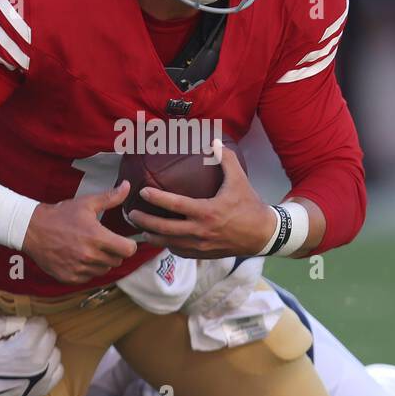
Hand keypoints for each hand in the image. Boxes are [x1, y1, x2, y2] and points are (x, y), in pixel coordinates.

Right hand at [0, 315, 62, 395]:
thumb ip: (3, 321)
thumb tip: (22, 320)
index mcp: (25, 347)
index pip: (41, 322)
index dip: (29, 322)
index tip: (19, 330)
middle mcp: (40, 361)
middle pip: (51, 335)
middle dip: (38, 334)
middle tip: (22, 340)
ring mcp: (45, 376)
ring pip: (56, 351)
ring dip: (45, 349)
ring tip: (27, 354)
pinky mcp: (46, 388)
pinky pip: (59, 368)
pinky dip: (50, 364)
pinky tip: (35, 366)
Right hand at [22, 182, 137, 283]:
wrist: (32, 230)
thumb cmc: (60, 215)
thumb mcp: (86, 204)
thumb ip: (110, 198)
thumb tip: (126, 186)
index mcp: (97, 237)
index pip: (128, 250)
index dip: (128, 245)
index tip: (123, 241)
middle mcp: (89, 255)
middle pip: (117, 261)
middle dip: (114, 252)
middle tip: (103, 243)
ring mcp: (79, 268)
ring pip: (103, 270)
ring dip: (101, 262)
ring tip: (90, 249)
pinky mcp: (70, 277)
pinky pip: (89, 278)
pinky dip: (87, 270)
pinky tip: (79, 258)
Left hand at [128, 141, 275, 257]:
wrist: (263, 234)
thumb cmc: (250, 205)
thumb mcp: (240, 180)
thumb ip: (226, 160)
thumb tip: (213, 141)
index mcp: (207, 211)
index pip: (175, 205)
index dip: (157, 198)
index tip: (143, 191)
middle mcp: (201, 230)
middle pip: (165, 228)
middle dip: (145, 221)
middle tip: (131, 214)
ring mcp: (201, 245)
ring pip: (169, 243)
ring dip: (152, 236)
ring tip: (140, 229)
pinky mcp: (203, 254)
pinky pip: (180, 251)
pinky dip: (168, 245)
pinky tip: (162, 239)